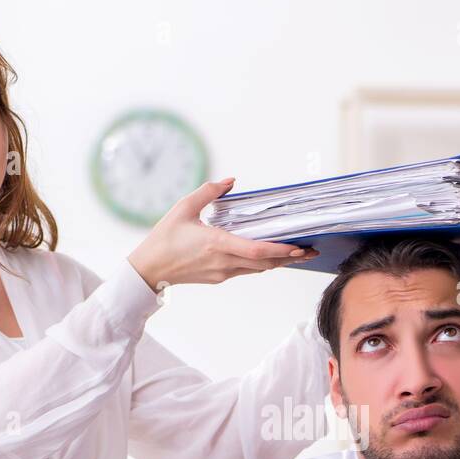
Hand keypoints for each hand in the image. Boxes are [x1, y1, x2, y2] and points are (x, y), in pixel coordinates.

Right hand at [127, 177, 318, 289]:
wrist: (149, 270)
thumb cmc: (164, 238)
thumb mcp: (183, 207)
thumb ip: (208, 192)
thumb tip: (230, 180)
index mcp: (217, 244)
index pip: (258, 251)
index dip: (281, 250)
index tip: (299, 246)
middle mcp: (224, 262)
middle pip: (266, 263)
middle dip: (290, 257)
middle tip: (311, 249)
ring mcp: (223, 273)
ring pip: (259, 269)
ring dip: (279, 261)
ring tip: (298, 253)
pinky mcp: (220, 278)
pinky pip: (247, 270)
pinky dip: (263, 263)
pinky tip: (272, 256)